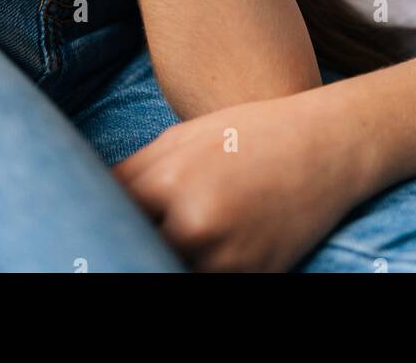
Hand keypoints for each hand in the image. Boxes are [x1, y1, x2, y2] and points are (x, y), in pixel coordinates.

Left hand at [111, 87, 363, 272]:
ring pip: (169, 270)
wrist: (328, 146)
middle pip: (134, 251)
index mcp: (170, 178)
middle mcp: (195, 221)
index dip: (95, 222)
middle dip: (126, 246)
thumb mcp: (183, 138)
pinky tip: (200, 252)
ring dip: (161, 260)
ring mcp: (228, 256)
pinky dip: (200, 269)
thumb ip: (134, 173)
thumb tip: (88, 200)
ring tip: (166, 242)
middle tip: (120, 243)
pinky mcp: (254, 277)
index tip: (87, 230)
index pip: (107, 214)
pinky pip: (208, 282)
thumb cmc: (250, 133)